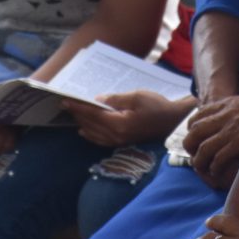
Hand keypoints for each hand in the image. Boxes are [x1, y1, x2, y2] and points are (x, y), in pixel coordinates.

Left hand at [66, 91, 187, 147]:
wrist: (174, 121)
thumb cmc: (157, 106)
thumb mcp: (137, 96)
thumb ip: (116, 99)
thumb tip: (98, 99)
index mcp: (119, 123)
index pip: (93, 114)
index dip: (78, 107)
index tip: (66, 100)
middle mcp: (117, 135)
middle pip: (91, 125)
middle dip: (77, 114)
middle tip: (64, 105)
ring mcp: (120, 141)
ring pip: (94, 134)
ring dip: (82, 124)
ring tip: (72, 115)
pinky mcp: (124, 142)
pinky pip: (101, 141)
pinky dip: (91, 136)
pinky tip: (85, 131)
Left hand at [185, 93, 238, 189]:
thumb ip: (235, 108)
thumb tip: (233, 116)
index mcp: (226, 105)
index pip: (197, 116)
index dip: (191, 129)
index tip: (195, 139)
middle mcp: (225, 116)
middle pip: (195, 132)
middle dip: (190, 146)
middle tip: (194, 155)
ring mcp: (231, 130)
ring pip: (204, 148)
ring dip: (200, 161)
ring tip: (203, 168)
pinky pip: (219, 158)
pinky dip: (215, 166)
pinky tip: (217, 170)